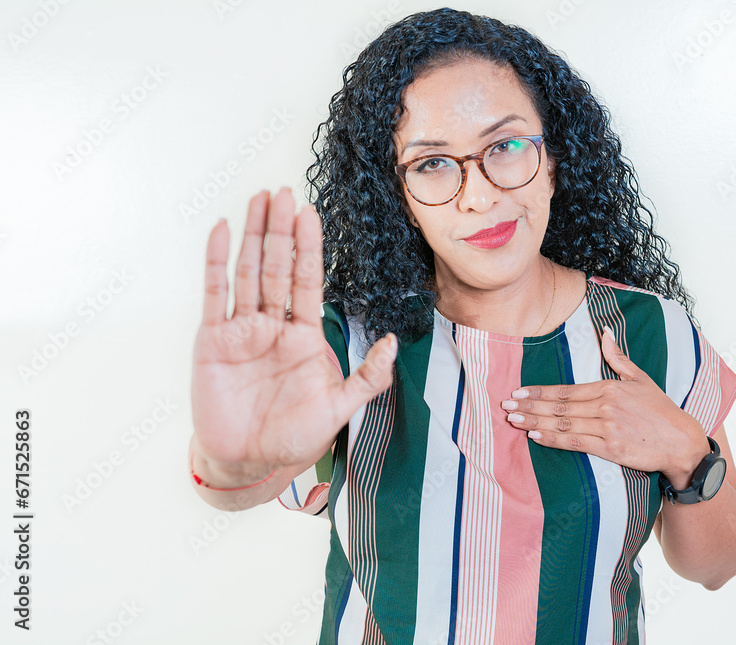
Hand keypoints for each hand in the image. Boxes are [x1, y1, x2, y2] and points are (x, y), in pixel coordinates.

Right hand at [190, 187, 396, 486]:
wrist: (249, 462)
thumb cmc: (295, 437)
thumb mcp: (340, 408)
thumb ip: (368, 377)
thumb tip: (393, 342)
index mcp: (305, 336)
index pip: (308, 281)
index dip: (309, 248)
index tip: (312, 214)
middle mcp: (273, 326)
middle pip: (277, 267)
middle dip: (281, 230)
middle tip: (284, 192)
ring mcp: (241, 329)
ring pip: (247, 271)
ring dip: (252, 234)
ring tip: (258, 199)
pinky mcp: (212, 339)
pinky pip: (214, 293)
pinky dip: (216, 261)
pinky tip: (221, 230)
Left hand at [502, 327, 706, 487]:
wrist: (680, 441)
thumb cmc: (661, 410)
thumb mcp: (640, 378)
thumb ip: (618, 358)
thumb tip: (605, 333)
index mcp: (608, 388)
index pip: (566, 390)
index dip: (540, 391)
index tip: (518, 392)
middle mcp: (605, 406)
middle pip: (559, 407)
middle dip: (530, 405)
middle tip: (505, 405)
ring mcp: (607, 428)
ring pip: (563, 424)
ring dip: (535, 421)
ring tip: (513, 420)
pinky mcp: (611, 448)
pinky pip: (575, 443)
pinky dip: (553, 439)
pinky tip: (535, 435)